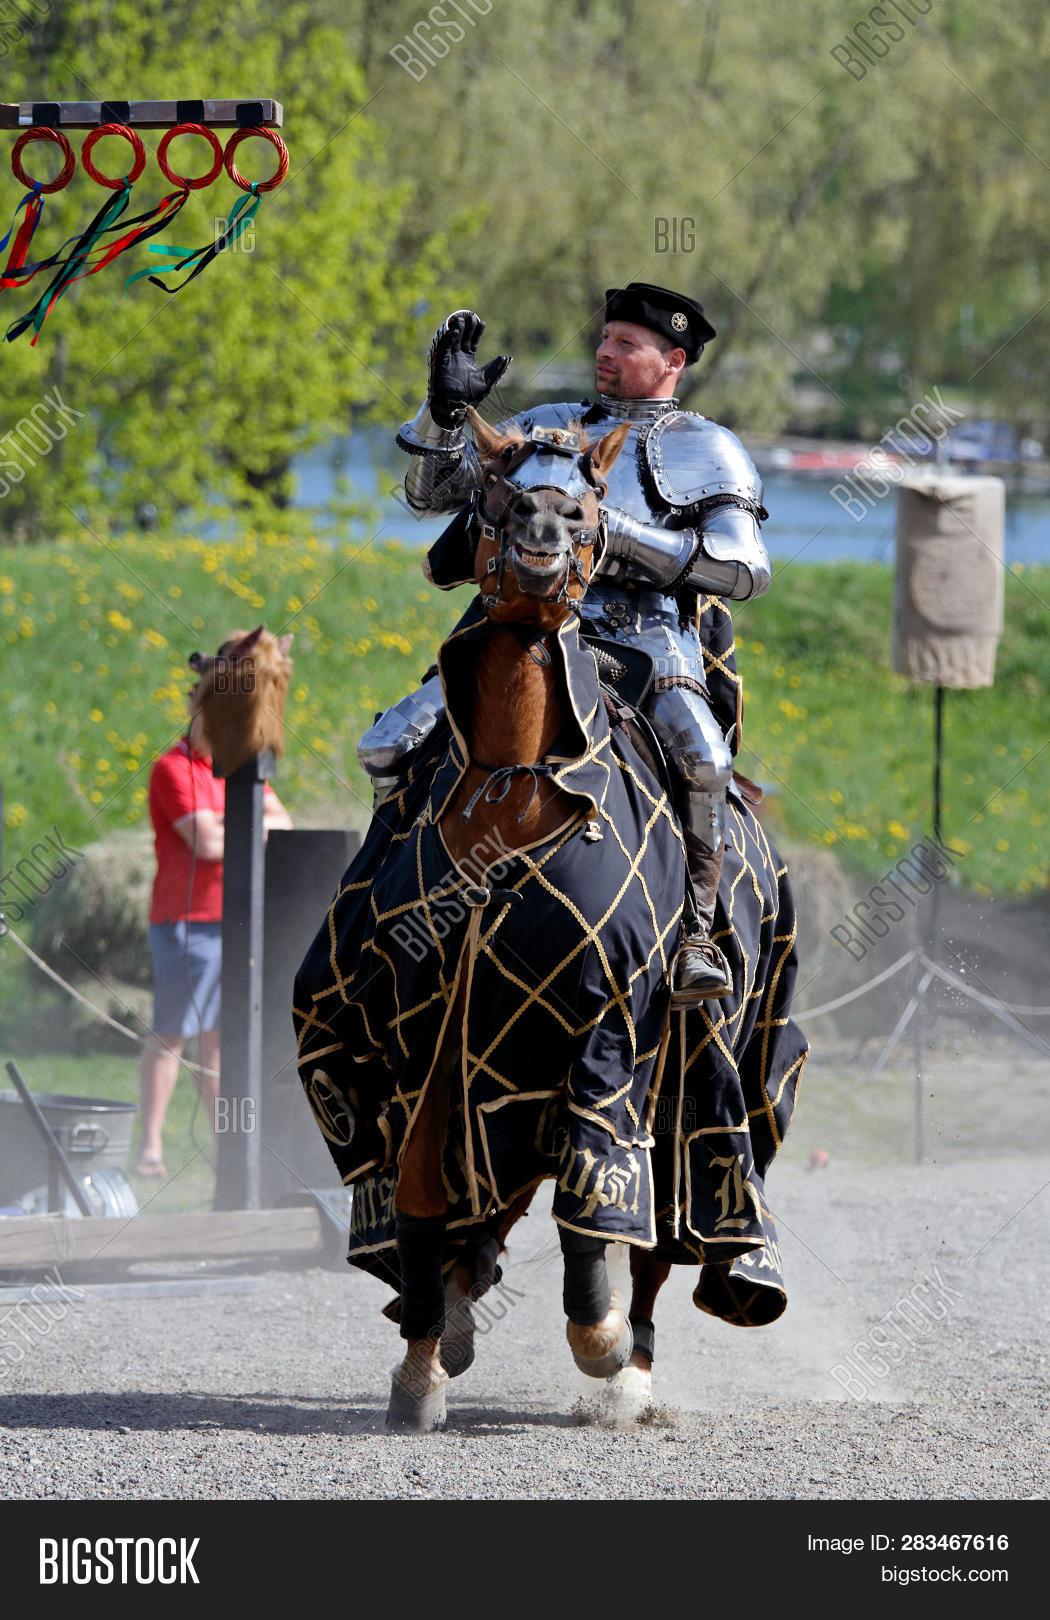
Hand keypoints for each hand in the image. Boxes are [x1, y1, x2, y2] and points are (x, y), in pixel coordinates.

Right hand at [427, 309, 510, 428]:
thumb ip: (496, 368)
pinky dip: (447, 339)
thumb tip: (507, 357)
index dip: (477, 332)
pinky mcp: (441, 362)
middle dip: (466, 327)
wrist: (457, 405)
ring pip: (452, 339)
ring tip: (461, 320)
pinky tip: (453, 332)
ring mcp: (450, 358)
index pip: (473, 341)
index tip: (481, 323)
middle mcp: (459, 356)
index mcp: (469, 359)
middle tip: (471, 316)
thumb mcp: (487, 380)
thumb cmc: (472, 395)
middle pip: (463, 337)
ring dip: (456, 329)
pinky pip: (443, 347)